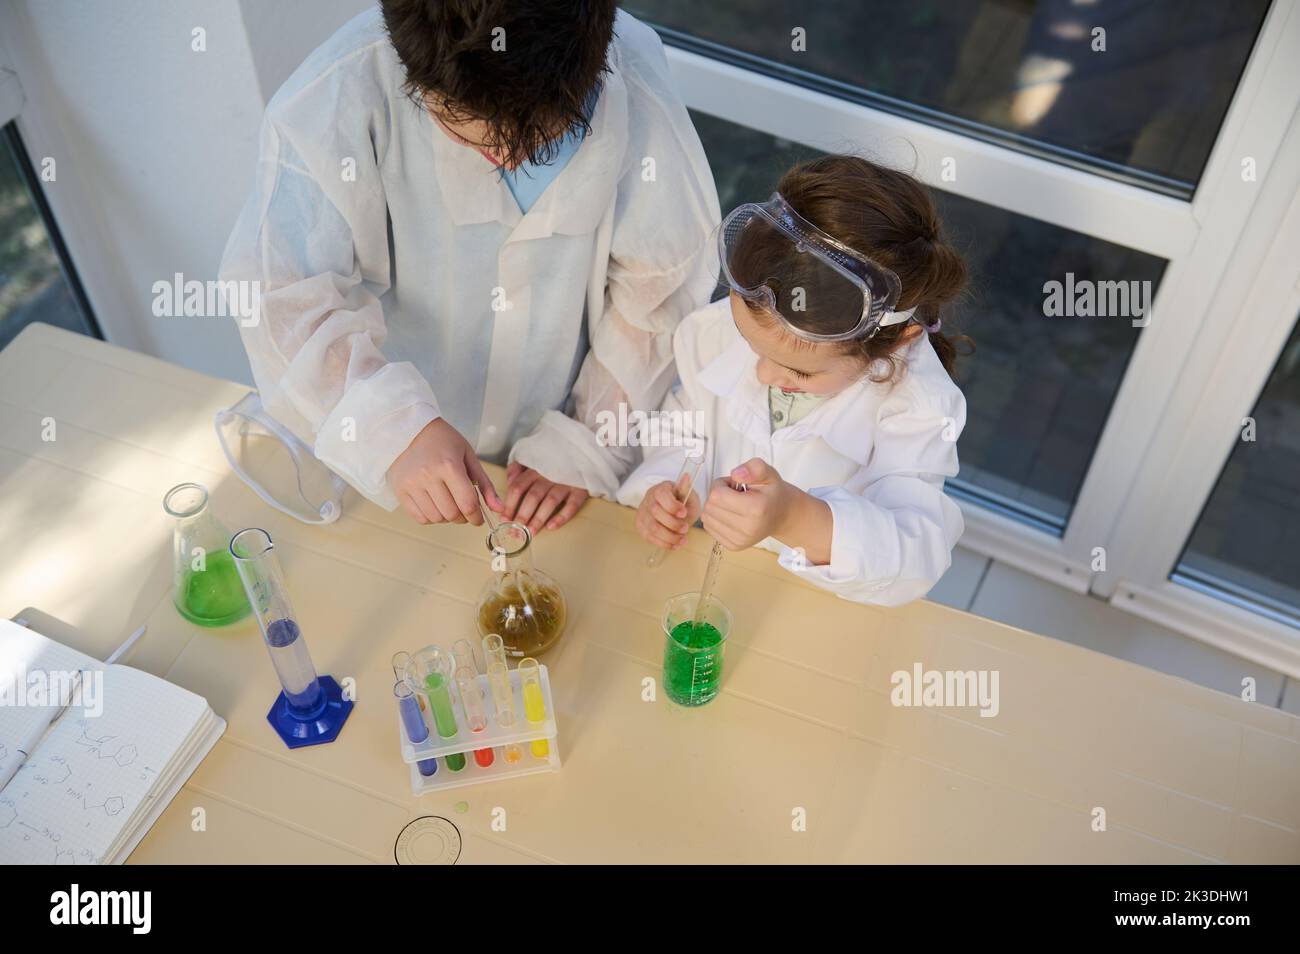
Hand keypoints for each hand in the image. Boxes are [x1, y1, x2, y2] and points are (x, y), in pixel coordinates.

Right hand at [388, 418, 503, 524]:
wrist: (411, 431)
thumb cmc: (444, 441)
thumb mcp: (469, 457)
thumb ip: (485, 484)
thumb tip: (499, 509)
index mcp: (449, 465)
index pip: (467, 504)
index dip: (476, 517)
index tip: (478, 518)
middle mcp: (428, 476)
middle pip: (452, 514)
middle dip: (463, 517)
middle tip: (464, 509)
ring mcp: (412, 484)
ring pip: (436, 518)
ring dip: (447, 518)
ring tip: (449, 504)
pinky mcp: (400, 490)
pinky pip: (420, 517)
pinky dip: (431, 518)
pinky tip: (435, 505)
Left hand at [504, 461, 588, 531]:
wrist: (584, 454)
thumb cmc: (555, 460)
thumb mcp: (534, 457)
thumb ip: (518, 467)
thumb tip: (509, 481)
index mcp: (535, 468)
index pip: (518, 487)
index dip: (510, 505)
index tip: (504, 520)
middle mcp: (549, 475)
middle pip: (532, 497)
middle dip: (522, 516)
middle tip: (515, 531)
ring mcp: (566, 482)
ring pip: (550, 502)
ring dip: (539, 519)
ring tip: (530, 533)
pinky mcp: (580, 489)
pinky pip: (572, 505)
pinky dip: (562, 516)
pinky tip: (551, 526)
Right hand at [635, 477, 702, 549]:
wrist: (676, 513)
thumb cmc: (683, 503)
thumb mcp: (689, 496)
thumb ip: (687, 490)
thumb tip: (687, 476)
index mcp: (661, 488)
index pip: (661, 494)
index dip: (672, 505)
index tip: (684, 513)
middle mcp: (648, 499)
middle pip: (655, 512)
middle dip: (673, 523)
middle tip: (685, 529)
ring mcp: (643, 513)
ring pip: (652, 528)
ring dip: (669, 537)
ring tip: (682, 540)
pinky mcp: (641, 526)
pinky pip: (649, 537)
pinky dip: (664, 543)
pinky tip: (675, 545)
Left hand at [701, 457, 794, 550]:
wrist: (781, 516)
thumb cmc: (772, 494)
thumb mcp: (768, 474)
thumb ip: (754, 468)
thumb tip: (735, 474)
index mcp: (756, 509)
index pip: (717, 495)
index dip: (721, 484)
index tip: (732, 484)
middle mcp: (747, 528)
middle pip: (710, 506)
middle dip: (717, 495)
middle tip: (732, 493)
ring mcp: (740, 540)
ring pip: (707, 518)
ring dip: (715, 507)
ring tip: (732, 503)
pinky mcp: (733, 546)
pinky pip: (709, 527)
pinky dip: (715, 518)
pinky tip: (730, 514)